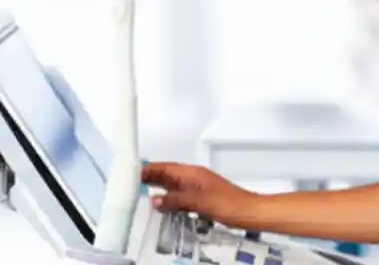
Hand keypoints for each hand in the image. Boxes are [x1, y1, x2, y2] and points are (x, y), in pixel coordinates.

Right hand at [141, 162, 257, 225]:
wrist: (249, 212)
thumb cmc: (228, 204)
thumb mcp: (200, 202)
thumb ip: (176, 199)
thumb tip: (154, 199)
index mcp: (193, 173)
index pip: (166, 168)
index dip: (149, 169)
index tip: (130, 172)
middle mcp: (194, 177)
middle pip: (167, 174)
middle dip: (150, 176)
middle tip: (128, 183)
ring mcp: (198, 187)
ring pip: (172, 184)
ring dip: (157, 187)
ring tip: (139, 192)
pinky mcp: (201, 197)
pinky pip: (179, 194)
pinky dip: (168, 197)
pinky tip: (161, 204)